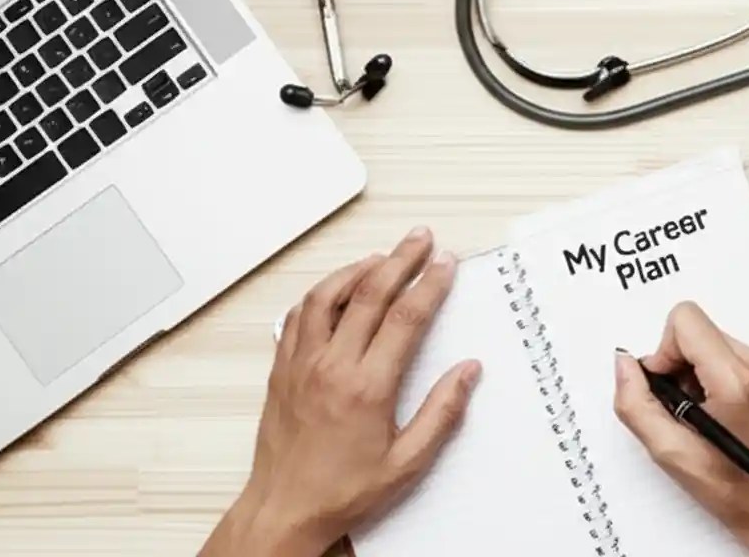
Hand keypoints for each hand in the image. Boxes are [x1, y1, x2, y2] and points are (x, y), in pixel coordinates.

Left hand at [202, 228, 481, 556]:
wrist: (285, 509)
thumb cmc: (341, 492)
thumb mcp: (407, 463)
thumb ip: (441, 413)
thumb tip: (467, 373)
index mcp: (366, 388)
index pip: (405, 318)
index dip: (430, 284)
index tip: (445, 264)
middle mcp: (331, 367)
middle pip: (369, 293)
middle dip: (400, 260)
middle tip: (420, 239)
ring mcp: (301, 364)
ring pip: (327, 296)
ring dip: (357, 269)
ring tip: (381, 257)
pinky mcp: (282, 370)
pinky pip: (299, 316)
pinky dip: (320, 294)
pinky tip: (334, 289)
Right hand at [613, 302, 748, 556]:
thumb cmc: (740, 492)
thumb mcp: (672, 454)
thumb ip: (636, 404)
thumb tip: (625, 365)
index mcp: (739, 380)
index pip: (685, 320)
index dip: (662, 352)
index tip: (666, 388)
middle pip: (696, 330)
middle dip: (678, 366)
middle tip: (684, 411)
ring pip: (710, 342)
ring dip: (694, 375)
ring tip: (703, 417)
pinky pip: (728, 355)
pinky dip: (713, 378)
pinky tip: (718, 415)